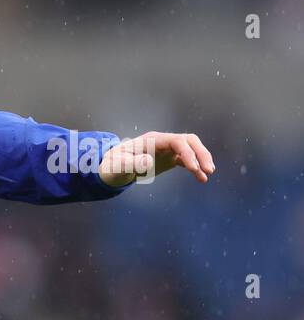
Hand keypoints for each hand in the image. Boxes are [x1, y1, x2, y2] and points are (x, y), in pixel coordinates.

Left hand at [100, 131, 215, 187]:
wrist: (110, 168)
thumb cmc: (112, 165)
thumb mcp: (117, 166)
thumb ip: (129, 163)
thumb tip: (148, 161)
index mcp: (152, 140)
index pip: (176, 141)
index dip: (187, 153)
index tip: (193, 168)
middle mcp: (162, 141)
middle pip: (189, 141)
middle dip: (200, 153)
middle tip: (208, 170)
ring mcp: (167, 149)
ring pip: (191, 148)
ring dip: (201, 159)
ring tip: (207, 174)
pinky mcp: (168, 158)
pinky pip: (186, 160)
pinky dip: (195, 168)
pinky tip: (202, 178)